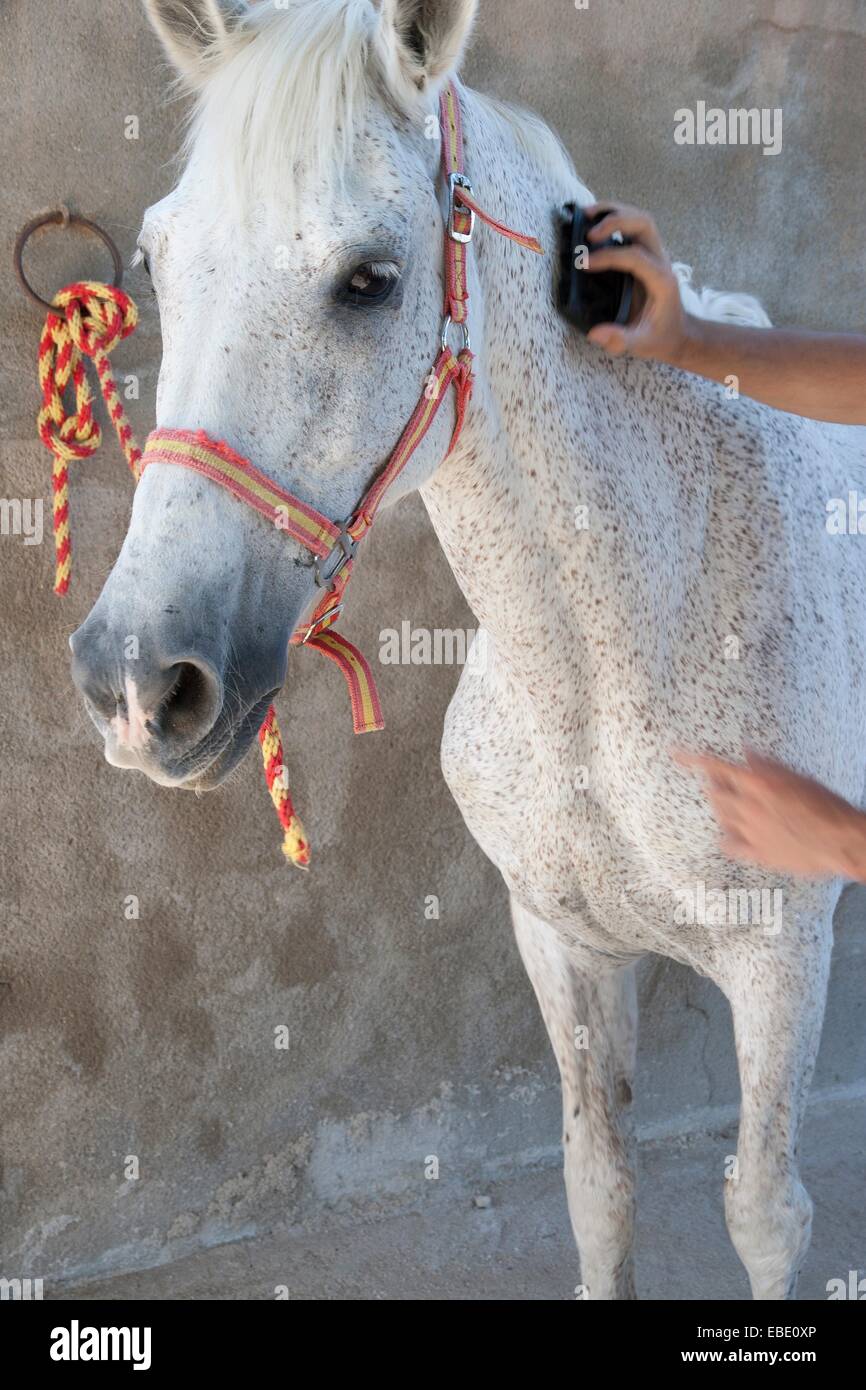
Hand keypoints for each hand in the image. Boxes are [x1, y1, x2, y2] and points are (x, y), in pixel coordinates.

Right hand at [583, 202, 688, 361]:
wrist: (679, 333)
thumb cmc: (661, 337)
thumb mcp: (642, 344)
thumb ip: (621, 340)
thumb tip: (595, 334)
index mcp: (661, 280)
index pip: (635, 256)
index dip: (608, 257)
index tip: (585, 265)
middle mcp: (661, 261)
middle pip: (643, 224)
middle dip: (615, 222)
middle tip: (588, 234)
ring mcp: (655, 254)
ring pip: (639, 219)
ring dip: (613, 212)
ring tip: (586, 214)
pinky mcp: (646, 255)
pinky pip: (633, 227)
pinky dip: (614, 218)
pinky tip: (594, 222)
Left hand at [674, 747, 865, 880]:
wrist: (840, 840)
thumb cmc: (825, 805)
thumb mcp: (797, 777)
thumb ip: (767, 765)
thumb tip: (745, 751)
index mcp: (757, 784)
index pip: (715, 767)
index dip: (693, 759)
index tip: (675, 754)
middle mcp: (748, 807)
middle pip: (715, 793)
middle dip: (715, 784)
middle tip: (721, 781)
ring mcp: (750, 832)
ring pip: (721, 818)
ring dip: (722, 808)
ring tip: (732, 804)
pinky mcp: (757, 853)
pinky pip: (730, 845)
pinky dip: (727, 838)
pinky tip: (731, 835)